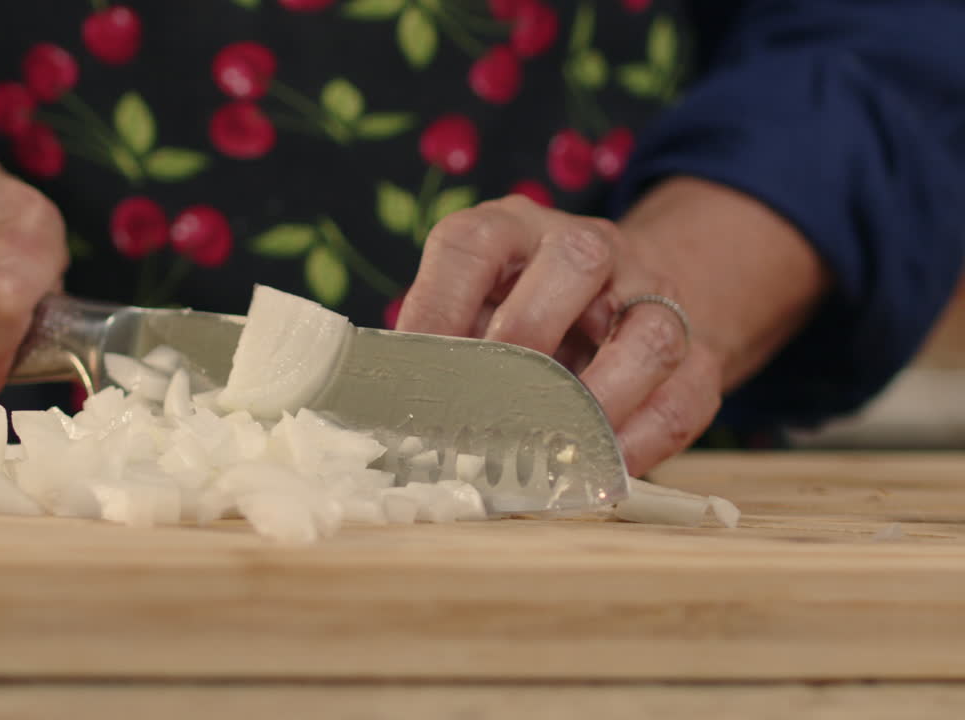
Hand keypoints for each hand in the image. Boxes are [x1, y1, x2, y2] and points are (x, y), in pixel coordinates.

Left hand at [397, 193, 721, 475]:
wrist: (628, 298)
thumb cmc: (521, 313)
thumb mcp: (472, 307)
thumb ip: (438, 347)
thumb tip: (389, 412)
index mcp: (514, 228)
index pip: (473, 244)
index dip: (437, 307)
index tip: (412, 374)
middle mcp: (589, 248)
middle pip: (578, 262)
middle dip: (527, 339)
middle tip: (486, 408)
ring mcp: (652, 297)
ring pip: (648, 333)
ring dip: (596, 401)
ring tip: (548, 450)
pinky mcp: (697, 355)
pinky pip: (681, 398)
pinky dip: (639, 443)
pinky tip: (596, 471)